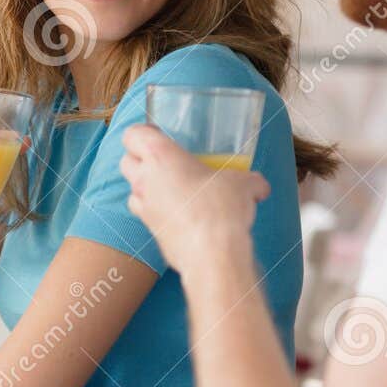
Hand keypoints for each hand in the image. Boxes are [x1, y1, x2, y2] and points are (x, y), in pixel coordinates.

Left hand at [119, 123, 267, 273]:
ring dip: (146, 187)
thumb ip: (250, 181)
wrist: (212, 254)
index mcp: (161, 157)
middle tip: (163, 160)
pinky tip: (180, 214)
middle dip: (139, 158)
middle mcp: (144, 181)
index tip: (157, 134)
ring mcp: (144, 208)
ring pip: (132, 190)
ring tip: (171, 188)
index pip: (132, 134)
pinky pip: (147, 216)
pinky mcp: (151, 231)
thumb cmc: (221, 210)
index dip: (142, 132)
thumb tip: (260, 186)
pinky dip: (158, 212)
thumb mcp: (243, 185)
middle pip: (125, 161)